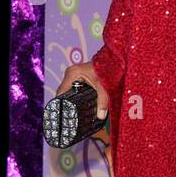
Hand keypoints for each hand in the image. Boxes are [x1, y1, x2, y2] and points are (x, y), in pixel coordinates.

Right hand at [56, 61, 112, 176]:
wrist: (116, 59)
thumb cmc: (108, 69)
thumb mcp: (104, 87)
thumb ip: (103, 102)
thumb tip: (100, 117)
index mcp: (72, 74)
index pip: (61, 92)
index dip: (60, 103)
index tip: (60, 114)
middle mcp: (71, 74)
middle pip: (64, 92)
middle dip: (66, 104)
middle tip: (67, 116)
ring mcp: (76, 75)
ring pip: (70, 91)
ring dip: (72, 100)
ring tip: (72, 113)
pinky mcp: (81, 77)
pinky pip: (76, 88)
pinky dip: (77, 96)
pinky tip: (80, 105)